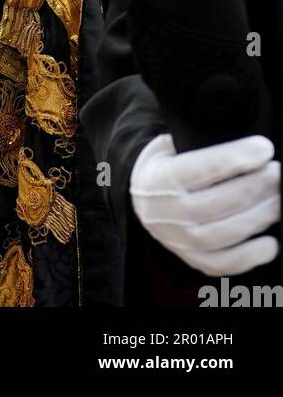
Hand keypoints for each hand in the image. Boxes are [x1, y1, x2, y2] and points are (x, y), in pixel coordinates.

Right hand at [130, 133, 279, 275]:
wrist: (141, 195)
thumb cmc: (169, 163)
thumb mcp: (173, 146)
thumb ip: (202, 146)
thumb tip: (249, 148)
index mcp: (162, 176)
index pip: (200, 167)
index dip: (234, 158)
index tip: (264, 148)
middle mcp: (167, 211)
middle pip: (216, 202)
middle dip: (254, 187)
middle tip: (279, 174)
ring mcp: (178, 239)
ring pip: (222, 234)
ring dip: (258, 217)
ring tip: (279, 201)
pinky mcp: (191, 259)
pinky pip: (221, 263)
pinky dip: (249, 256)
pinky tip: (270, 244)